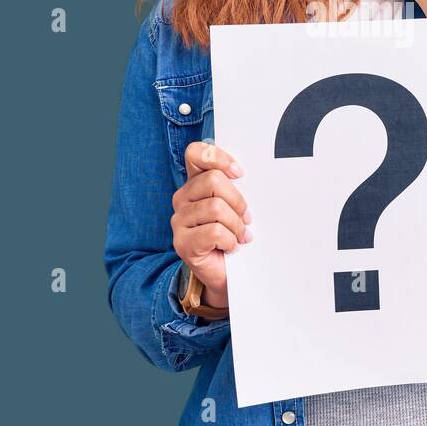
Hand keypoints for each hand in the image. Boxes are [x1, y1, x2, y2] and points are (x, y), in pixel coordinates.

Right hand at [170, 140, 252, 306]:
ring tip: (240, 235)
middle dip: (238, 201)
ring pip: (215, 208)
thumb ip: (235, 186)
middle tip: (246, 218)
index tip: (240, 173)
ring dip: (236, 225)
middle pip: (213, 181)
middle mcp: (182, 198)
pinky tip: (231, 247)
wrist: (226, 272)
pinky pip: (214, 232)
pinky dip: (230, 241)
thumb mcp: (236, 205)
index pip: (196, 153)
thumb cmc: (233, 234)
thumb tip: (247, 175)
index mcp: (195, 182)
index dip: (218, 158)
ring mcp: (179, 220)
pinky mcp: (182, 243)